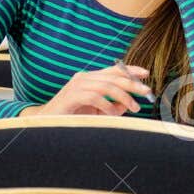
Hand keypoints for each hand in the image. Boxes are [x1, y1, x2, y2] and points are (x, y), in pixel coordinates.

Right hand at [21, 65, 153, 116]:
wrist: (46, 123)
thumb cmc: (73, 116)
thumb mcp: (97, 110)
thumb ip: (112, 106)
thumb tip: (129, 104)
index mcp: (90, 78)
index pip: (113, 70)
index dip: (130, 70)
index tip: (146, 73)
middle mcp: (83, 78)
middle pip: (113, 76)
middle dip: (132, 83)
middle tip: (147, 92)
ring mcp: (76, 85)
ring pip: (107, 86)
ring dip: (124, 96)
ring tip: (134, 107)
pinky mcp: (71, 96)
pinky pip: (95, 97)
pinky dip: (107, 106)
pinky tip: (112, 114)